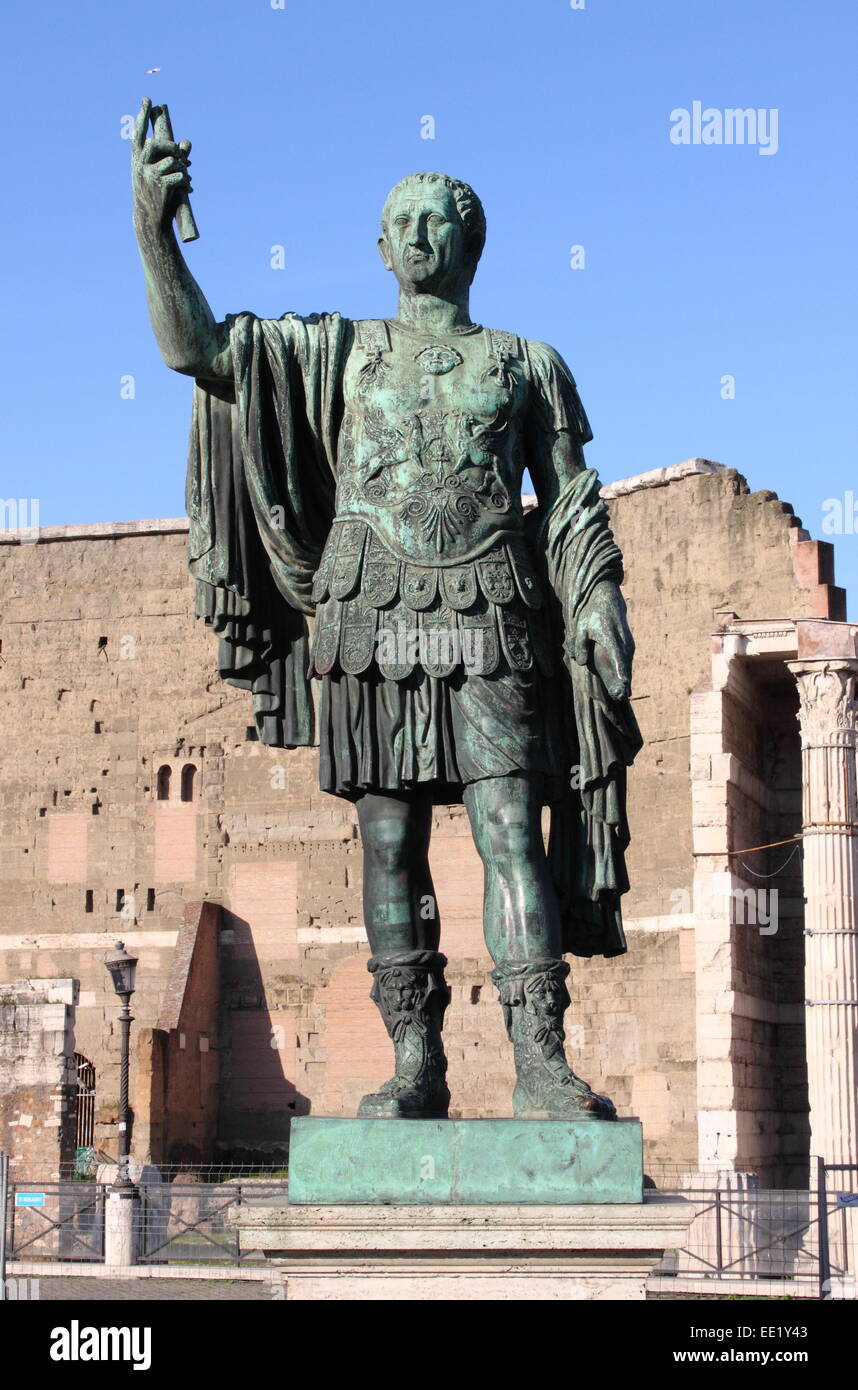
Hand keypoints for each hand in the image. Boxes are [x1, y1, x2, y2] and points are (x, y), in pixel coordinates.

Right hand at [131, 97, 192, 235]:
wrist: (151, 219)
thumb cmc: (155, 194)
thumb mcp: (158, 174)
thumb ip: (171, 157)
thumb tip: (187, 142)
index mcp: (137, 160)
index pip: (138, 134)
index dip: (142, 117)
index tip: (147, 99)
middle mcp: (140, 165)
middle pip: (155, 144)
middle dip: (170, 147)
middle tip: (179, 154)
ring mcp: (149, 175)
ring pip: (173, 160)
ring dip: (183, 168)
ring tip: (186, 177)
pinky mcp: (161, 186)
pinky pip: (180, 175)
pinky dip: (187, 181)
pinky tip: (188, 189)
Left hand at [572, 579, 634, 700]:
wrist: (608, 600)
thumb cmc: (592, 615)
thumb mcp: (581, 627)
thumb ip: (580, 645)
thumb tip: (581, 662)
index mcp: (610, 638)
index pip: (617, 656)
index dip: (620, 670)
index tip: (624, 682)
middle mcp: (623, 642)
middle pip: (625, 665)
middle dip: (624, 681)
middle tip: (620, 697)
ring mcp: (628, 644)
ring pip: (628, 665)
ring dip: (626, 680)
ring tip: (623, 695)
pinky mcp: (629, 645)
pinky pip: (627, 662)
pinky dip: (626, 673)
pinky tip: (623, 685)